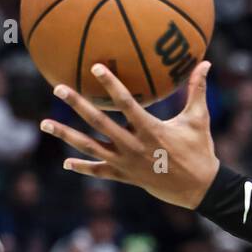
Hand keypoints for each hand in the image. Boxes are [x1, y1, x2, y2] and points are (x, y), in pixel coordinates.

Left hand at [40, 61, 218, 207]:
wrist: (200, 189)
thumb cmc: (200, 151)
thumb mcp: (199, 119)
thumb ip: (198, 90)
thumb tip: (206, 62)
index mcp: (150, 129)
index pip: (126, 103)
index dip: (110, 84)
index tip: (95, 67)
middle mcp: (133, 146)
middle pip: (99, 122)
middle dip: (77, 104)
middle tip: (58, 88)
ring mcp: (127, 162)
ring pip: (91, 147)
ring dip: (66, 135)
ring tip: (45, 123)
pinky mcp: (126, 176)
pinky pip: (100, 171)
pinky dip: (83, 167)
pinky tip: (67, 162)